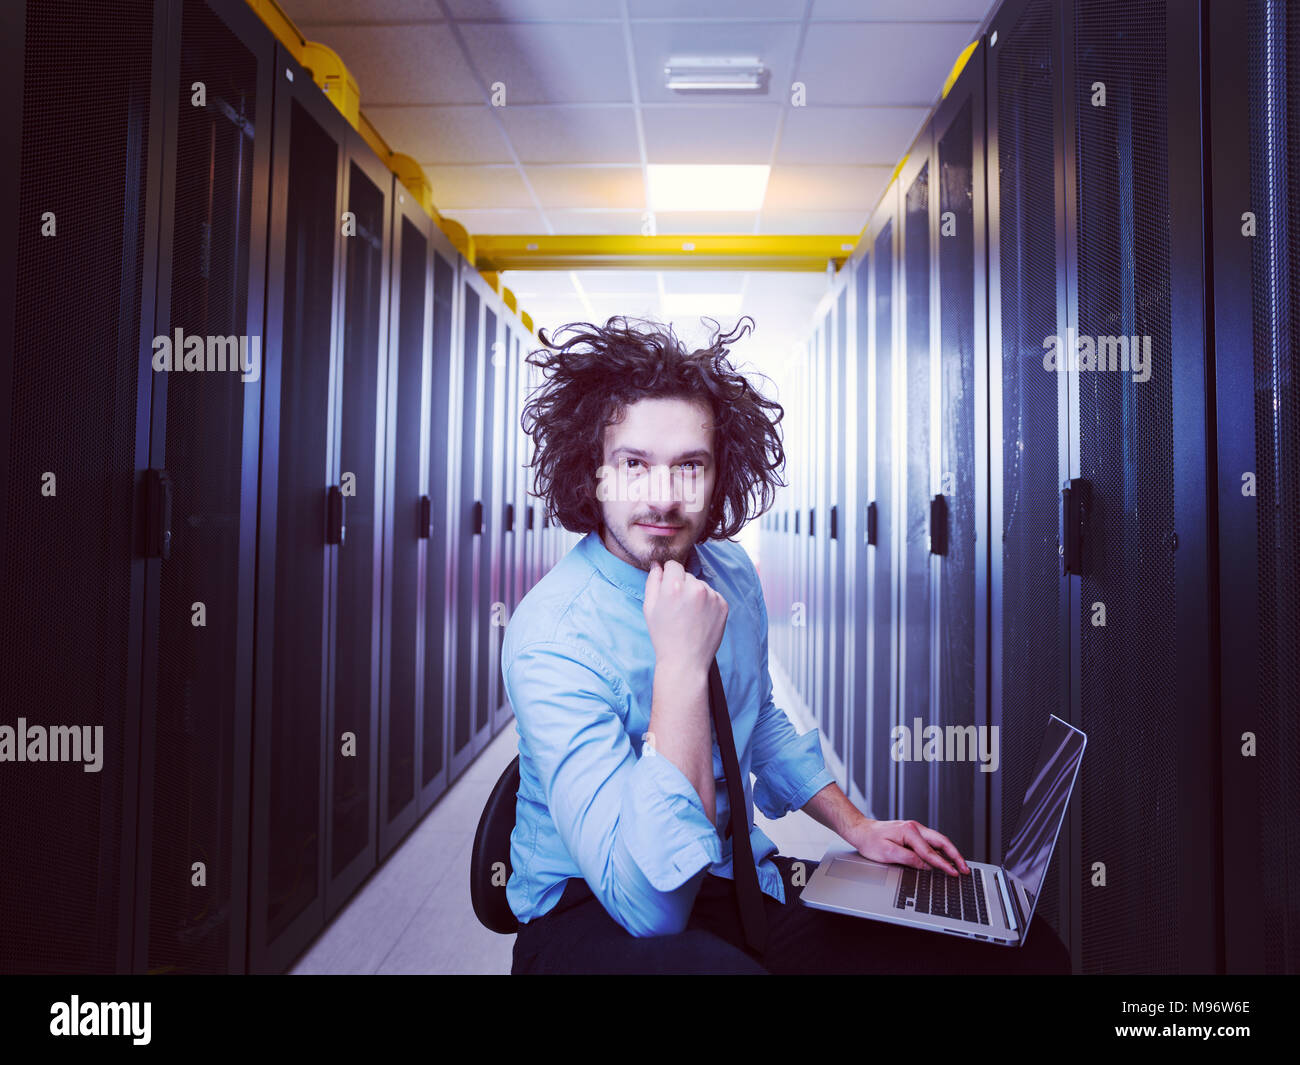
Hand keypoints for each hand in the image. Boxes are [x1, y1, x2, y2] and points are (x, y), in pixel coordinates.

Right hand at [643, 559, 727, 672]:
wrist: (685, 660)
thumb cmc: (663, 635)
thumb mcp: (649, 608)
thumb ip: (652, 581)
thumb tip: (657, 565)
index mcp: (674, 586)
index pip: (673, 565)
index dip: (668, 576)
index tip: (668, 589)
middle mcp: (695, 588)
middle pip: (687, 575)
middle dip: (682, 586)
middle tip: (677, 607)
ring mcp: (712, 596)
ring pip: (700, 585)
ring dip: (695, 594)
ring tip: (689, 615)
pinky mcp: (723, 605)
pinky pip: (712, 595)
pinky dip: (707, 603)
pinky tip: (700, 618)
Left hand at [845, 818, 968, 876]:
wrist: (861, 831)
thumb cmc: (871, 841)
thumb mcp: (887, 853)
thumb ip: (909, 859)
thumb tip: (926, 866)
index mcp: (909, 831)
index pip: (930, 852)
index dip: (943, 864)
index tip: (954, 873)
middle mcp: (915, 828)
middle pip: (942, 841)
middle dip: (956, 855)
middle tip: (965, 868)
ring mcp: (915, 830)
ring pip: (939, 841)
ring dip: (951, 853)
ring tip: (960, 865)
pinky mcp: (914, 834)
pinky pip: (932, 843)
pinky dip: (942, 851)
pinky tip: (946, 859)